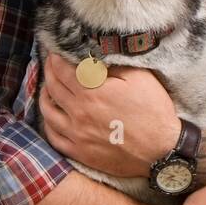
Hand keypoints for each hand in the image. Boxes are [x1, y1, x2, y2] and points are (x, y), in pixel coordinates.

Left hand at [38, 52, 181, 178]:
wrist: (161, 151)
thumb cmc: (153, 112)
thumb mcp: (139, 78)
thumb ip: (113, 65)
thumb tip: (94, 57)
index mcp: (92, 92)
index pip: (63, 70)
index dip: (57, 58)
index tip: (56, 52)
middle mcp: (79, 112)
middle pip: (53, 87)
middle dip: (49, 71)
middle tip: (50, 64)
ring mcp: (77, 134)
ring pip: (48, 111)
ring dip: (44, 96)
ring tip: (46, 88)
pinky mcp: (80, 152)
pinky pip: (54, 137)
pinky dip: (48, 123)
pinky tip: (51, 116)